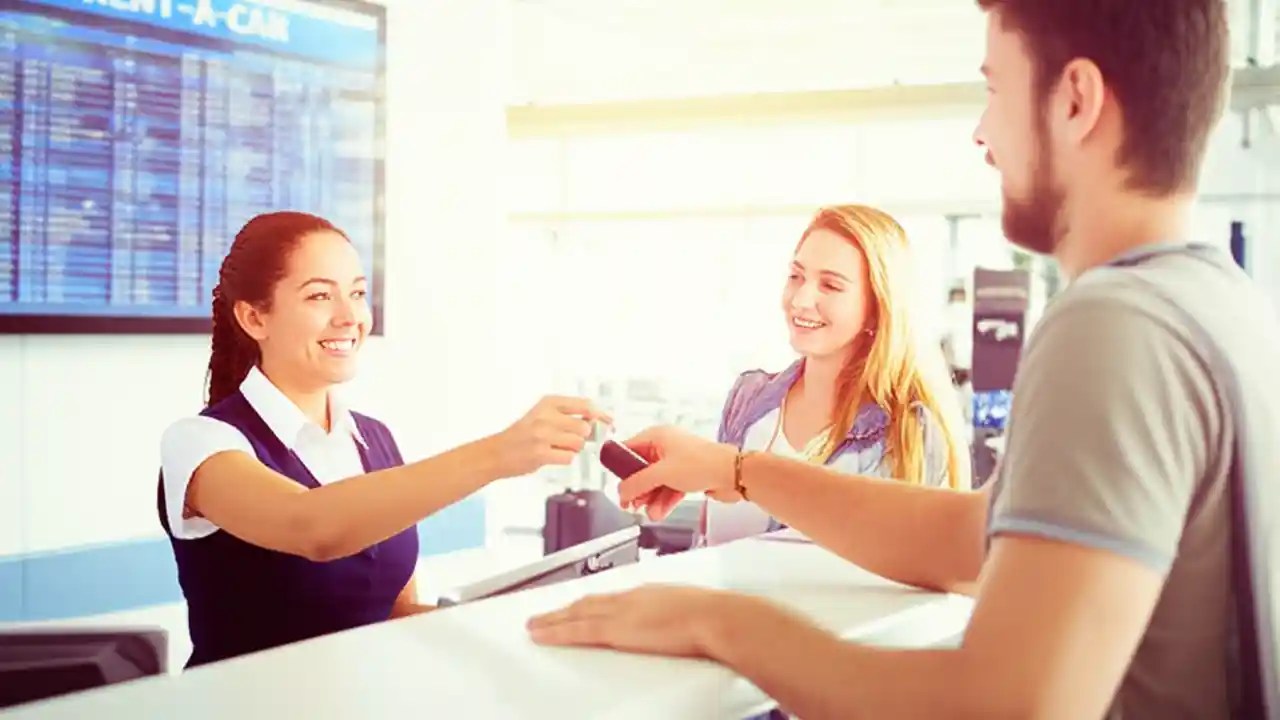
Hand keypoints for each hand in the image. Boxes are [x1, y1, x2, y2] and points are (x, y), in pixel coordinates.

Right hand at [488, 395, 610, 477]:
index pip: (585, 405)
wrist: (496, 452)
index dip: (601, 415)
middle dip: (582, 437)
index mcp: (548, 403)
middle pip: (584, 427)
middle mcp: (546, 416)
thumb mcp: (542, 415)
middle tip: (568, 441)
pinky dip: (564, 459)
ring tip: (555, 448)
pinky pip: (569, 457)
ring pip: (578, 443)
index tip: (610, 422)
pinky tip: (551, 456)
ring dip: (572, 449)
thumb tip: (598, 423)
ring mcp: (542, 435)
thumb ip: (568, 416)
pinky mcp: (540, 453)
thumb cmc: (523, 435)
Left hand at [526, 585, 735, 658]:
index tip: (579, 606)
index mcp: (648, 592)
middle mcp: (630, 597)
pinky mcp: (616, 629)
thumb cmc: (713, 616)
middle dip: (565, 609)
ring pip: (576, 614)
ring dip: (553, 619)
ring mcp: (621, 612)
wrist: (715, 617)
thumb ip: (676, 616)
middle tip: (544, 615)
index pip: (610, 598)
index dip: (591, 603)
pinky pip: (577, 630)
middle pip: (588, 602)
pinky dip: (556, 631)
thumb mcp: (692, 610)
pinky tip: (541, 635)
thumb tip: (679, 624)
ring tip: (535, 625)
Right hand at [613, 426, 737, 520]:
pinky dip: (663, 500)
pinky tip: (659, 512)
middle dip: (637, 489)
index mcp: (657, 436)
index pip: (629, 449)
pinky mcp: (686, 476)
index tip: (616, 483)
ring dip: (651, 499)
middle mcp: (666, 447)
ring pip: (655, 482)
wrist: (732, 474)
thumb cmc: (703, 463)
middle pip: (641, 469)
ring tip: (649, 512)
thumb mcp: (662, 473)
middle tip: (630, 503)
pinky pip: (668, 488)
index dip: (620, 466)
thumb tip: (621, 490)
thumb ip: (638, 483)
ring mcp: (677, 462)